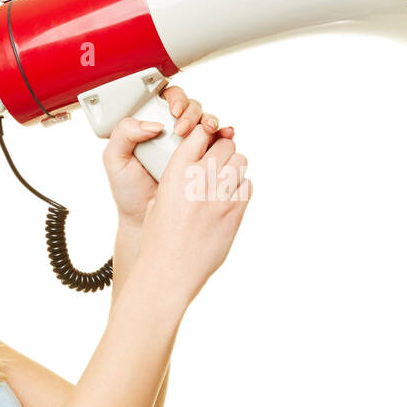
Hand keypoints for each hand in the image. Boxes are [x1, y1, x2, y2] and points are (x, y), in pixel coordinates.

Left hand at [102, 84, 234, 225]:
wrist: (145, 217)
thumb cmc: (129, 190)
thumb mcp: (115, 159)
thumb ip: (124, 134)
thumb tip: (153, 125)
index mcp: (151, 125)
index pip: (167, 99)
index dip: (175, 99)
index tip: (174, 112)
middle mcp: (173, 131)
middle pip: (191, 107)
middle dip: (192, 112)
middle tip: (184, 128)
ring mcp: (191, 144)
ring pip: (207, 121)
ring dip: (211, 120)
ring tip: (209, 130)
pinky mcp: (205, 158)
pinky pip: (219, 142)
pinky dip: (225, 135)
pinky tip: (226, 136)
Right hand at [136, 121, 251, 306]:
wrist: (170, 271)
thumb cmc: (159, 240)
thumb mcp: (159, 201)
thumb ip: (177, 180)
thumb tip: (195, 167)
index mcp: (176, 173)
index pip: (199, 135)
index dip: (204, 135)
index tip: (205, 141)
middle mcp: (199, 180)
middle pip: (225, 145)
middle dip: (223, 149)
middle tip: (219, 161)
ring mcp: (220, 196)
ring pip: (240, 162)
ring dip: (234, 166)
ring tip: (225, 178)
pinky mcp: (235, 212)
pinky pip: (247, 186)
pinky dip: (241, 187)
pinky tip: (230, 197)